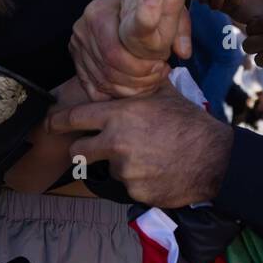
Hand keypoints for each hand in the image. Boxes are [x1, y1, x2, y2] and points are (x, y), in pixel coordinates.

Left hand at [47, 82, 233, 206]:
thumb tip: (127, 70)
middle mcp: (116, 143)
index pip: (74, 118)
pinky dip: (138, 181)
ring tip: (148, 157)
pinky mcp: (134, 192)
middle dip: (82, 149)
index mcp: (119, 116)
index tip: (48, 123)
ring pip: (108, 168)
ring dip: (120, 164)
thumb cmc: (189, 123)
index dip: (56, 121)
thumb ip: (136, 87)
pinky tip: (158, 171)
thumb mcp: (162, 95)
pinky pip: (128, 186)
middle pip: (78, 150)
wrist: (214, 159)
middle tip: (95, 147)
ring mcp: (124, 171)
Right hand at [70, 0, 181, 100]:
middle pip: (110, 70)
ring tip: (153, 80)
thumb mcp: (168, 8)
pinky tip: (136, 87)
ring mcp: (78, 47)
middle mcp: (83, 30)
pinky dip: (117, 94)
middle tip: (161, 73)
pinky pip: (95, 90)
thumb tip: (183, 52)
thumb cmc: (149, 3)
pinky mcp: (78, 62)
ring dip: (132, 89)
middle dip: (141, 79)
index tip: (162, 64)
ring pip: (105, 82)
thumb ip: (178, 29)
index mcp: (100, 12)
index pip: (115, 51)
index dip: (142, 67)